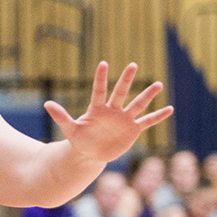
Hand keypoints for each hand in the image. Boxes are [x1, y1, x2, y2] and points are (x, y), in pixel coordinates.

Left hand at [43, 62, 174, 164]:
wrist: (91, 153)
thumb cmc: (80, 139)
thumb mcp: (70, 130)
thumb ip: (61, 116)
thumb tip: (46, 103)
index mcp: (97, 109)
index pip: (99, 91)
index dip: (100, 78)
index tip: (103, 63)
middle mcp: (112, 110)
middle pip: (120, 93)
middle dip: (126, 80)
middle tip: (132, 65)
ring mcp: (124, 119)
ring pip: (137, 105)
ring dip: (147, 96)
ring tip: (158, 84)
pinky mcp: (132, 130)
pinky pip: (147, 122)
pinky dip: (157, 116)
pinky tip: (170, 109)